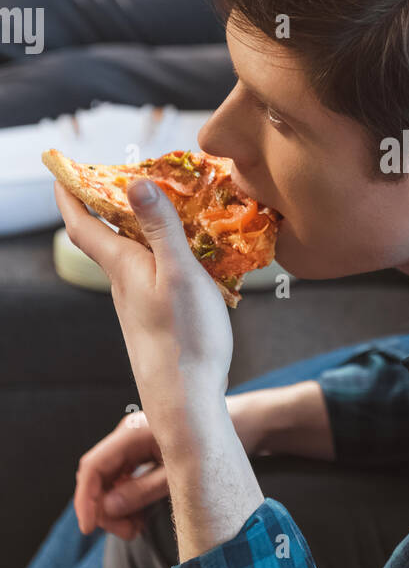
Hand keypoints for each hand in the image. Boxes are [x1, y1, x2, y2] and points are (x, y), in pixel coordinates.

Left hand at [55, 178, 232, 450]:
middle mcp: (124, 283)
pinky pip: (153, 272)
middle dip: (107, 203)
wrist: (187, 398)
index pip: (83, 224)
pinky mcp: (157, 317)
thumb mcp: (179, 272)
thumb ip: (160, 227)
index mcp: (123, 266)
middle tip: (122, 174)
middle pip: (105, 236)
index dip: (70, 193)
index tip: (62, 169)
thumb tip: (135, 182)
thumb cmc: (185, 337)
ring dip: (137, 227)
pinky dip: (160, 252)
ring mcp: (139, 302)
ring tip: (163, 205)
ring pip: (130, 255)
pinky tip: (188, 253)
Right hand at [74, 391, 280, 539]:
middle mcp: (132, 436)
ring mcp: (140, 446)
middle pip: (101, 478)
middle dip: (107, 510)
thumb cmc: (218, 441)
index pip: (95, 465)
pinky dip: (131, 503)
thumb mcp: (181, 472)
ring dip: (119, 510)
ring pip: (114, 483)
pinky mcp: (151, 456)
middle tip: (130, 533)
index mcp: (135, 431)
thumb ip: (143, 490)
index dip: (87, 499)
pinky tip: (143, 519)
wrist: (248, 423)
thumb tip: (108, 509)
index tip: (90, 529)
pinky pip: (129, 483)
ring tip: (139, 529)